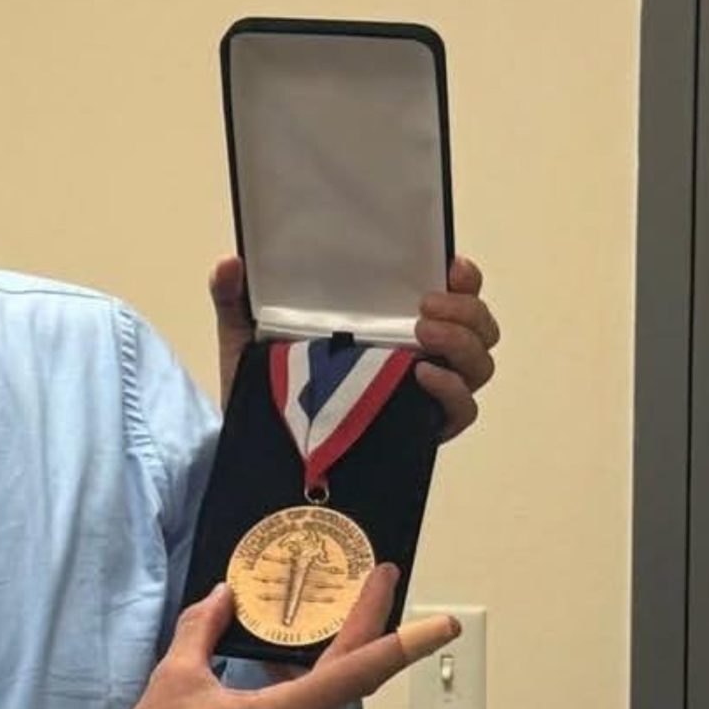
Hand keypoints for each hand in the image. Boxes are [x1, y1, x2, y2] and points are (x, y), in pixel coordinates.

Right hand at [16, 565, 460, 708]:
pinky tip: (270, 672)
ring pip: (326, 704)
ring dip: (326, 663)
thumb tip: (222, 597)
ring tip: (309, 623)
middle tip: (369, 587)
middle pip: (349, 682)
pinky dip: (301, 692)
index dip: (403, 642)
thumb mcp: (174, 679)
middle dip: (363, 632)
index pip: (359, 672)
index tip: (440, 622)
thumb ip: (202, 629)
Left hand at [210, 255, 499, 441]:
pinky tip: (423, 376)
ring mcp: (425, 392)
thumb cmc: (264, 384)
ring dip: (462, 343)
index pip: (451, 290)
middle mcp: (419, 352)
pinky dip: (453, 391)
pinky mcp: (422, 429)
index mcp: (391, 319)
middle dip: (466, 309)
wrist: (257, 445)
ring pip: (478, 364)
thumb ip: (234, 297)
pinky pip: (461, 410)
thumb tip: (230, 263)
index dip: (464, 276)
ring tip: (423, 334)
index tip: (451, 264)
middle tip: (424, 307)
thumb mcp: (246, 335)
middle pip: (477, 325)